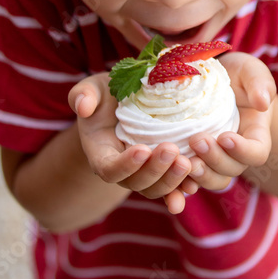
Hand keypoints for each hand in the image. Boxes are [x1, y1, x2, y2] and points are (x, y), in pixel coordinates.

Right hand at [68, 74, 204, 214]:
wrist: (126, 106)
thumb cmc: (108, 96)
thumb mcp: (94, 89)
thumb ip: (83, 94)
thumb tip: (82, 107)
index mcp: (101, 154)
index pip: (109, 169)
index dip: (125, 164)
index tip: (142, 149)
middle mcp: (122, 170)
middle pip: (136, 182)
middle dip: (155, 170)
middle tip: (171, 150)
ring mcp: (143, 174)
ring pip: (155, 189)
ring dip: (172, 181)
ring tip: (188, 162)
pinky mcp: (162, 173)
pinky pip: (171, 188)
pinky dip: (182, 190)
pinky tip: (194, 185)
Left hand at [188, 52, 275, 190]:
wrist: (211, 79)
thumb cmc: (236, 75)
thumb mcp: (249, 71)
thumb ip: (259, 83)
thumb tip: (262, 103)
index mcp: (255, 135)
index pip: (257, 153)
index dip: (243, 151)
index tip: (225, 137)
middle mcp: (237, 153)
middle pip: (232, 169)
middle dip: (214, 159)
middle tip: (196, 140)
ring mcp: (215, 159)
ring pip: (212, 179)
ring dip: (199, 175)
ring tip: (184, 161)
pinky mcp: (195, 159)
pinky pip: (190, 178)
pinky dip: (182, 181)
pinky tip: (169, 172)